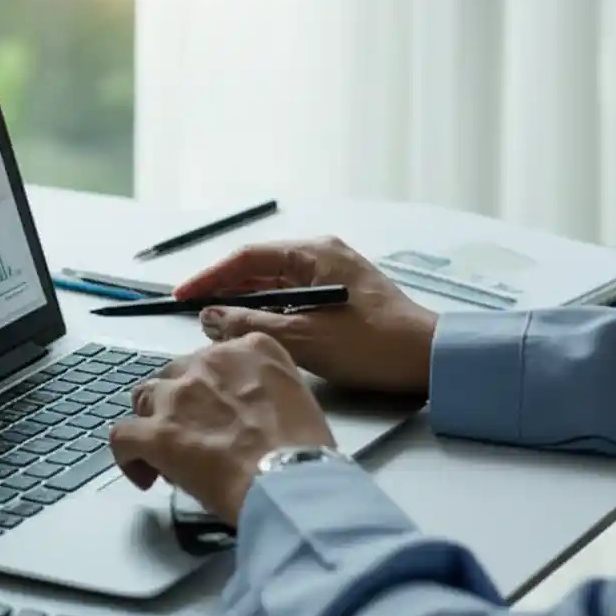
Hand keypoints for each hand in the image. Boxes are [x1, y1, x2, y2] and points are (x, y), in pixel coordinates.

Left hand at [109, 333, 334, 525]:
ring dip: (153, 420)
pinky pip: (122, 436)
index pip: (216, 357)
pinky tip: (145, 474)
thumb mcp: (300, 396)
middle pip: (177, 373)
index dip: (212, 386)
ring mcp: (178, 396)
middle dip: (180, 402)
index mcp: (251, 349)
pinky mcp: (156, 433)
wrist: (290, 477)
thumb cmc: (306, 449)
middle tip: (196, 434)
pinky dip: (129, 457)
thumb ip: (268, 389)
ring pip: (145, 397)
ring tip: (165, 450)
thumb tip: (250, 414)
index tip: (219, 410)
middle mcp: (209, 362)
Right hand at [174, 237, 438, 392]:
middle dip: (224, 292)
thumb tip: (210, 317)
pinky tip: (252, 335)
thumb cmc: (375, 345)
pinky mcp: (340, 301)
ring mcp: (333, 278)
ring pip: (274, 287)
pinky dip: (268, 315)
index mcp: (316, 254)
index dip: (210, 277)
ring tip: (214, 327)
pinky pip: (292, 301)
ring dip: (245, 306)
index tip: (182, 296)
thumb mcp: (305, 338)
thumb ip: (251, 325)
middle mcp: (323, 258)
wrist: (433, 361)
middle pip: (259, 269)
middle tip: (192, 314)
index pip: (247, 257)